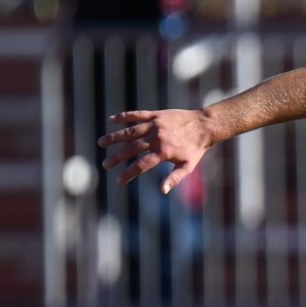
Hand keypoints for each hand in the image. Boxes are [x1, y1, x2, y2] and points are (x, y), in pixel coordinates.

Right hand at [99, 109, 222, 193]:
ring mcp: (155, 125)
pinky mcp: (156, 115)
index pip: (141, 165)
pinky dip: (124, 117)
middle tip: (105, 164)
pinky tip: (112, 120)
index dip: (128, 174)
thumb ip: (174, 178)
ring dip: (114, 137)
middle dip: (116, 157)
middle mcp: (157, 139)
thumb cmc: (196, 149)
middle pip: (131, 149)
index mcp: (163, 153)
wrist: (205, 126)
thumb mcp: (188, 166)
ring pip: (130, 132)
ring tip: (101, 143)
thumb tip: (163, 191)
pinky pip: (136, 115)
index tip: (117, 180)